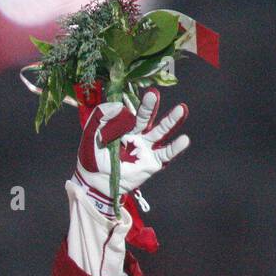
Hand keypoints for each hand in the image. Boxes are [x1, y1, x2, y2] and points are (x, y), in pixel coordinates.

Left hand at [73, 88, 188, 217]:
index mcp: (124, 127)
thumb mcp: (91, 136)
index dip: (136, 103)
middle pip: (147, 118)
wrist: (95, 182)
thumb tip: (116, 105)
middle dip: (151, 107)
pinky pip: (165, 154)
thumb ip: (100, 118)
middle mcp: (138, 135)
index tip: (140, 93)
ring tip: (181, 109)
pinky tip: (184, 140)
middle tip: (154, 94)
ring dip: (171, 121)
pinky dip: (175, 148)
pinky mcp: (152, 163)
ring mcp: (146, 148)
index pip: (132, 112)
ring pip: (160, 132)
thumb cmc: (92, 158)